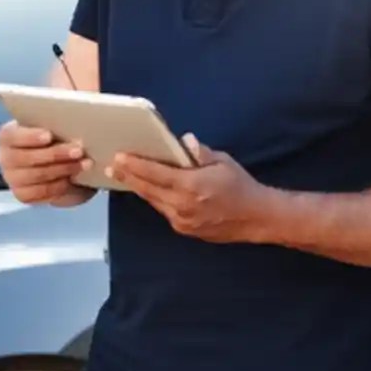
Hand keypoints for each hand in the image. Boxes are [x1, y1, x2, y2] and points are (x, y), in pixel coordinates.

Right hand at [0, 120, 95, 205]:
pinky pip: (41, 193)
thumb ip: (55, 115)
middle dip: (54, 154)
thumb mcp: (55, 122)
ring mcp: (13, 178)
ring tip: (84, 163)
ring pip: (36, 176)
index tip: (49, 135)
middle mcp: (5, 158)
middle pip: (24, 159)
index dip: (28, 136)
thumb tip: (68, 109)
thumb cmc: (56, 137)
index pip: (10, 136)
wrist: (60, 162)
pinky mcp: (23, 195)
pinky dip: (59, 186)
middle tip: (78, 150)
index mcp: (7, 136)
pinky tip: (73, 178)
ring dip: (63, 169)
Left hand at [110, 134, 274, 242]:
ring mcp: (182, 220)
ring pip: (153, 201)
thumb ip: (199, 153)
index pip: (155, 173)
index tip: (120, 157)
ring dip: (139, 188)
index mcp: (191, 186)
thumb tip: (183, 140)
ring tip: (125, 176)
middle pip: (147, 189)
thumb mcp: (222, 162)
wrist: (257, 217)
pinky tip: (148, 190)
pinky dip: (155, 199)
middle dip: (129, 176)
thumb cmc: (240, 185)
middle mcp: (182, 205)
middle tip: (113, 166)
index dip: (135, 165)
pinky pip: (164, 211)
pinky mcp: (184, 229)